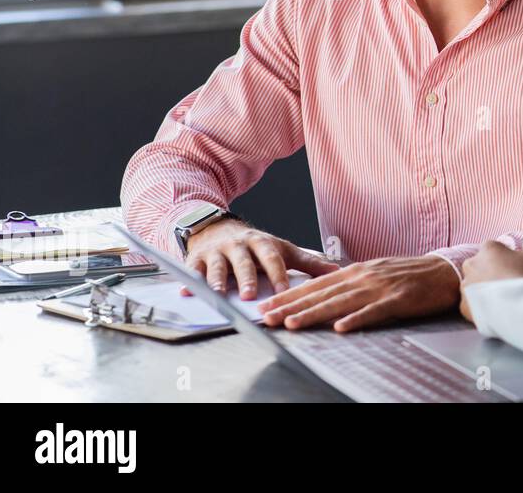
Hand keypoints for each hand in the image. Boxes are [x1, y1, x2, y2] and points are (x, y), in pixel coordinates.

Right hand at [182, 218, 339, 299]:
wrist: (218, 227)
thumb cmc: (256, 244)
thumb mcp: (282, 249)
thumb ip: (308, 262)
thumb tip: (336, 272)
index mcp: (262, 243)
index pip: (272, 258)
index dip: (277, 274)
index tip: (282, 290)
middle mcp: (239, 246)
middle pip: (244, 263)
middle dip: (246, 278)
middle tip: (249, 296)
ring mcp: (216, 251)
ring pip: (217, 267)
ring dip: (216, 281)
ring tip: (216, 294)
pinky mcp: (196, 258)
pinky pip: (192, 271)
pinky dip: (189, 281)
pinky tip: (186, 292)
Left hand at [257, 255, 460, 331]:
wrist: (444, 271)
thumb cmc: (410, 275)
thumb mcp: (376, 273)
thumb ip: (351, 283)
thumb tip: (324, 294)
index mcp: (357, 270)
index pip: (316, 284)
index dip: (290, 295)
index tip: (267, 306)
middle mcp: (364, 276)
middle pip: (322, 293)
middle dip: (291, 306)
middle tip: (266, 317)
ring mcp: (381, 287)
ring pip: (341, 302)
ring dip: (314, 313)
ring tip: (292, 323)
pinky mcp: (399, 299)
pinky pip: (374, 312)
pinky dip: (357, 319)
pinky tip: (340, 328)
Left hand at [458, 234, 522, 321]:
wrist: (519, 306)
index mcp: (487, 248)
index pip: (494, 248)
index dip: (505, 258)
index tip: (514, 268)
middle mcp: (471, 264)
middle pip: (480, 266)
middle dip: (490, 272)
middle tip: (507, 283)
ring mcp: (465, 286)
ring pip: (474, 286)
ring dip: (484, 290)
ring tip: (502, 299)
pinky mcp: (464, 305)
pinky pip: (471, 304)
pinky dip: (480, 307)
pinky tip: (494, 310)